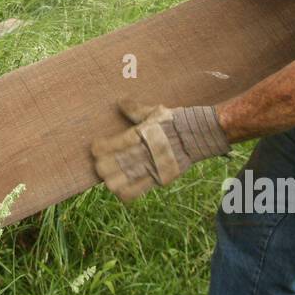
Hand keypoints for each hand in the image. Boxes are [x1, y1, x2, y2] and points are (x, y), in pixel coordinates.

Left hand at [91, 99, 230, 201]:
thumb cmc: (173, 121)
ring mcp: (149, 168)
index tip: (97, 147)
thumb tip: (119, 102)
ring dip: (110, 180)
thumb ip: (134, 109)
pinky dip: (124, 192)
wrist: (197, 135)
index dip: (97, 148)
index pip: (105, 147)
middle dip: (100, 166)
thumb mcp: (153, 112)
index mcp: (137, 135)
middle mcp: (140, 153)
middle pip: (106, 168)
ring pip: (117, 183)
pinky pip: (134, 192)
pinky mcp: (158, 179)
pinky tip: (121, 186)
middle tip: (101, 163)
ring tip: (110, 176)